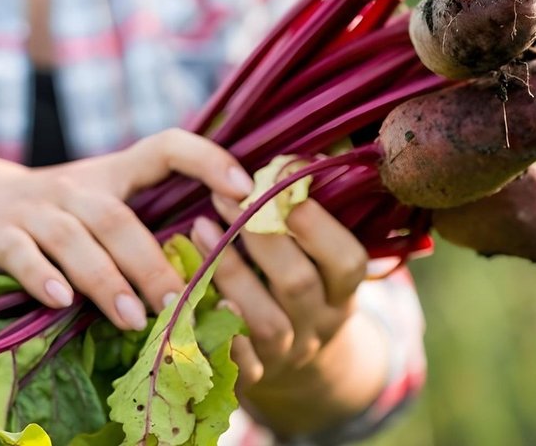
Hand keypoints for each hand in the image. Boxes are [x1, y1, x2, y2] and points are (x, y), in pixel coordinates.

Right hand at [0, 130, 253, 331]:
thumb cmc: (50, 216)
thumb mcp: (96, 207)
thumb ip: (143, 229)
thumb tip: (219, 279)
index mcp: (112, 175)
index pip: (166, 146)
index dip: (207, 158)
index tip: (244, 189)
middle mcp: (77, 187)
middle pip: (120, 218)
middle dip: (153, 262)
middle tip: (182, 304)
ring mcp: (35, 209)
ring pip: (76, 239)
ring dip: (106, 279)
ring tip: (133, 318)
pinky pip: (22, 254)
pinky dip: (41, 276)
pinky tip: (60, 301)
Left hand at [190, 191, 370, 389]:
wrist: (299, 369)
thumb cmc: (301, 289)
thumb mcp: (319, 260)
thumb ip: (308, 217)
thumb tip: (296, 156)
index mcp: (343, 292)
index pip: (347, 261)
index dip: (317, 224)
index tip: (280, 183)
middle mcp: (320, 326)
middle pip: (299, 285)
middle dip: (261, 237)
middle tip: (225, 197)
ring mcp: (287, 356)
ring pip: (266, 322)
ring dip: (230, 273)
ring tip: (198, 229)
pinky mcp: (252, 379)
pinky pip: (234, 360)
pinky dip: (213, 328)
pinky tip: (188, 292)